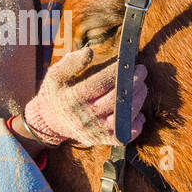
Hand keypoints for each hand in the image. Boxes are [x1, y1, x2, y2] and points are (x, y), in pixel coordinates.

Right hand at [22, 47, 146, 147]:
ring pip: (123, 117)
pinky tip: (139, 113)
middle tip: (141, 71)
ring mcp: (95, 130)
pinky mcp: (101, 139)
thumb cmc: (55, 94)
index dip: (118, 71)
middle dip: (133, 83)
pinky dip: (135, 125)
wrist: (49, 122)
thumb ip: (71, 63)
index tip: (129, 61)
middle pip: (116, 99)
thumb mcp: (55, 75)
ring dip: (138, 100)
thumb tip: (89, 51)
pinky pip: (124, 135)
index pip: (100, 82)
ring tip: (142, 87)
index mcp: (73, 98)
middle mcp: (85, 116)